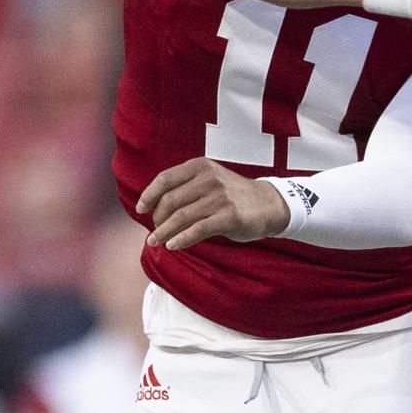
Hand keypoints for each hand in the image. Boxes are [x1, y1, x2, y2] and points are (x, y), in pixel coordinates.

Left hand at [137, 159, 291, 248]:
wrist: (270, 204)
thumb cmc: (234, 196)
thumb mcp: (210, 181)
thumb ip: (187, 187)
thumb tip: (154, 206)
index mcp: (200, 166)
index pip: (165, 179)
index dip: (149, 195)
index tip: (141, 209)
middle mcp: (209, 179)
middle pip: (170, 200)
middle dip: (157, 218)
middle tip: (155, 231)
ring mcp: (220, 197)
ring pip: (181, 216)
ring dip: (164, 231)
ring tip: (155, 242)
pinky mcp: (229, 216)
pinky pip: (198, 229)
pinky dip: (182, 239)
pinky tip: (173, 245)